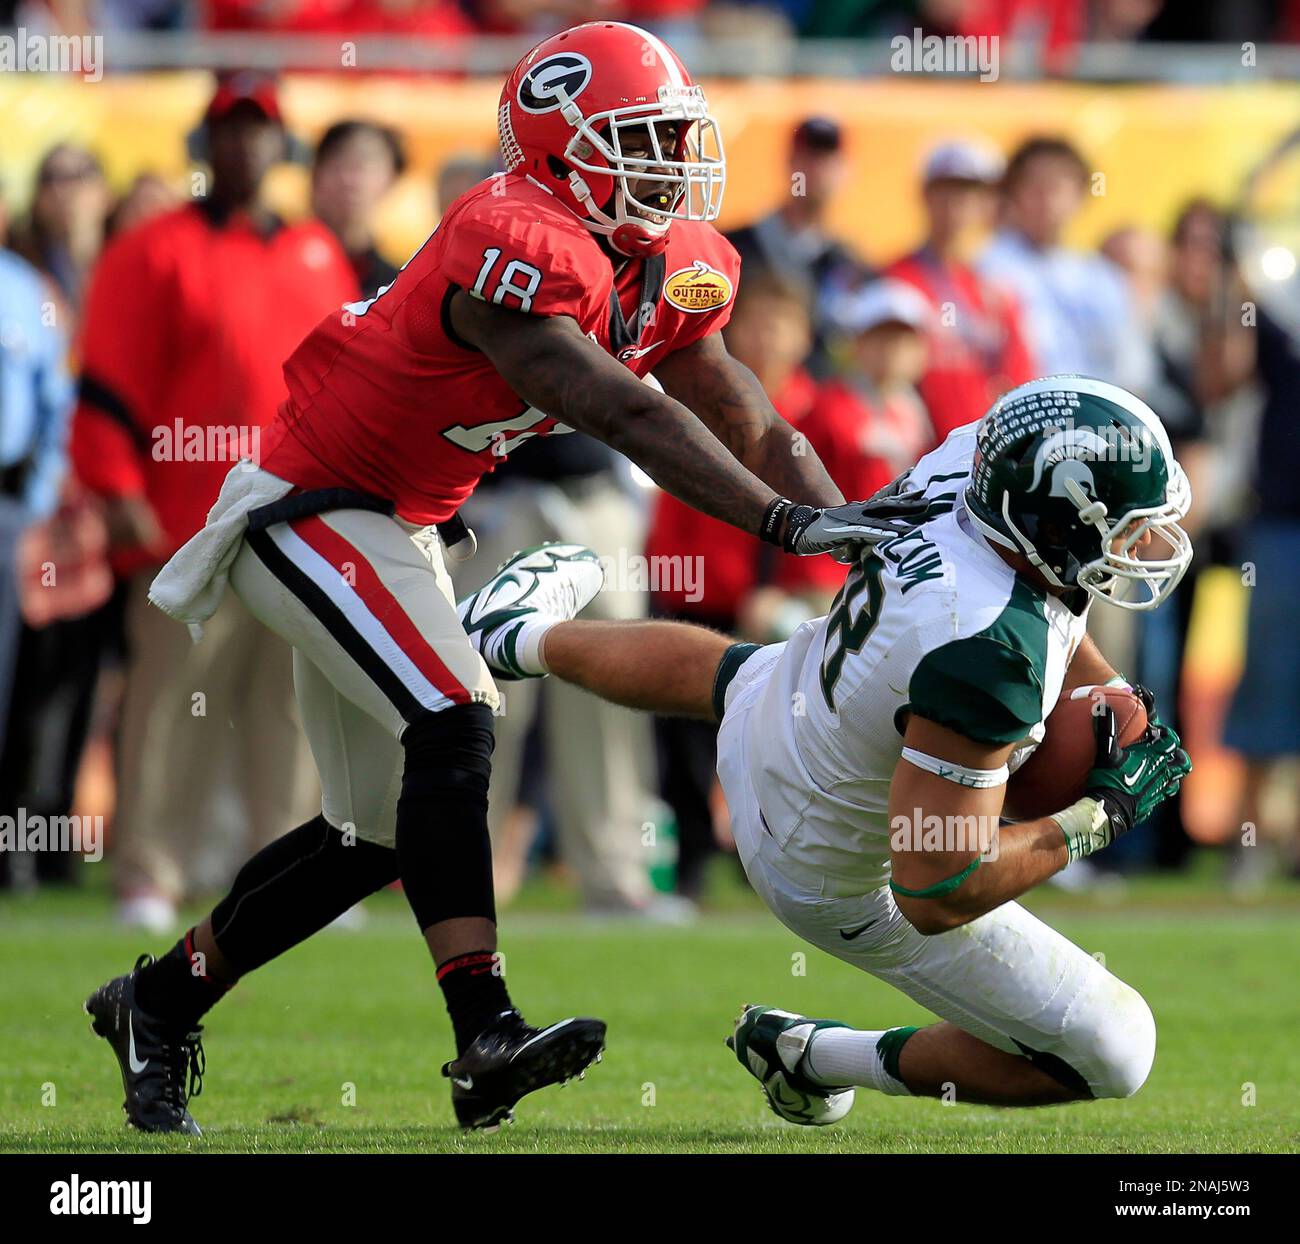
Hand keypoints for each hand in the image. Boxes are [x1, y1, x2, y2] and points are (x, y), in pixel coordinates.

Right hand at [781, 487, 932, 557]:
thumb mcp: (840, 538)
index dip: (900, 492)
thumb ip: (852, 543)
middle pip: (888, 505)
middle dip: (908, 501)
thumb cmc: (818, 534)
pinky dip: (882, 533)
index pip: (883, 500)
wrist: (797, 530)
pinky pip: (867, 532)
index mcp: (858, 512)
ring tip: (922, 510)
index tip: (917, 483)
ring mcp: (852, 521)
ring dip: (903, 515)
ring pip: (882, 516)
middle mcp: (857, 512)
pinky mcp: (846, 531)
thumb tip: (855, 553)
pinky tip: (897, 535)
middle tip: (929, 497)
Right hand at [1058, 708, 1190, 859]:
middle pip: (1181, 760)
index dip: (1165, 735)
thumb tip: (1103, 707)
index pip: (1170, 740)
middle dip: (1174, 754)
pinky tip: (1151, 785)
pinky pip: (1166, 791)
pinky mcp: (1154, 800)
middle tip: (1162, 751)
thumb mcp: (1106, 753)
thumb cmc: (1109, 780)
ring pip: (1176, 777)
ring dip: (1171, 771)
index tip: (1155, 732)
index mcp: (1153, 757)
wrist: (1110, 810)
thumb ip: (1106, 729)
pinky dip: (1163, 786)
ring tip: (1160, 767)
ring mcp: (1160, 788)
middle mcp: (1161, 772)